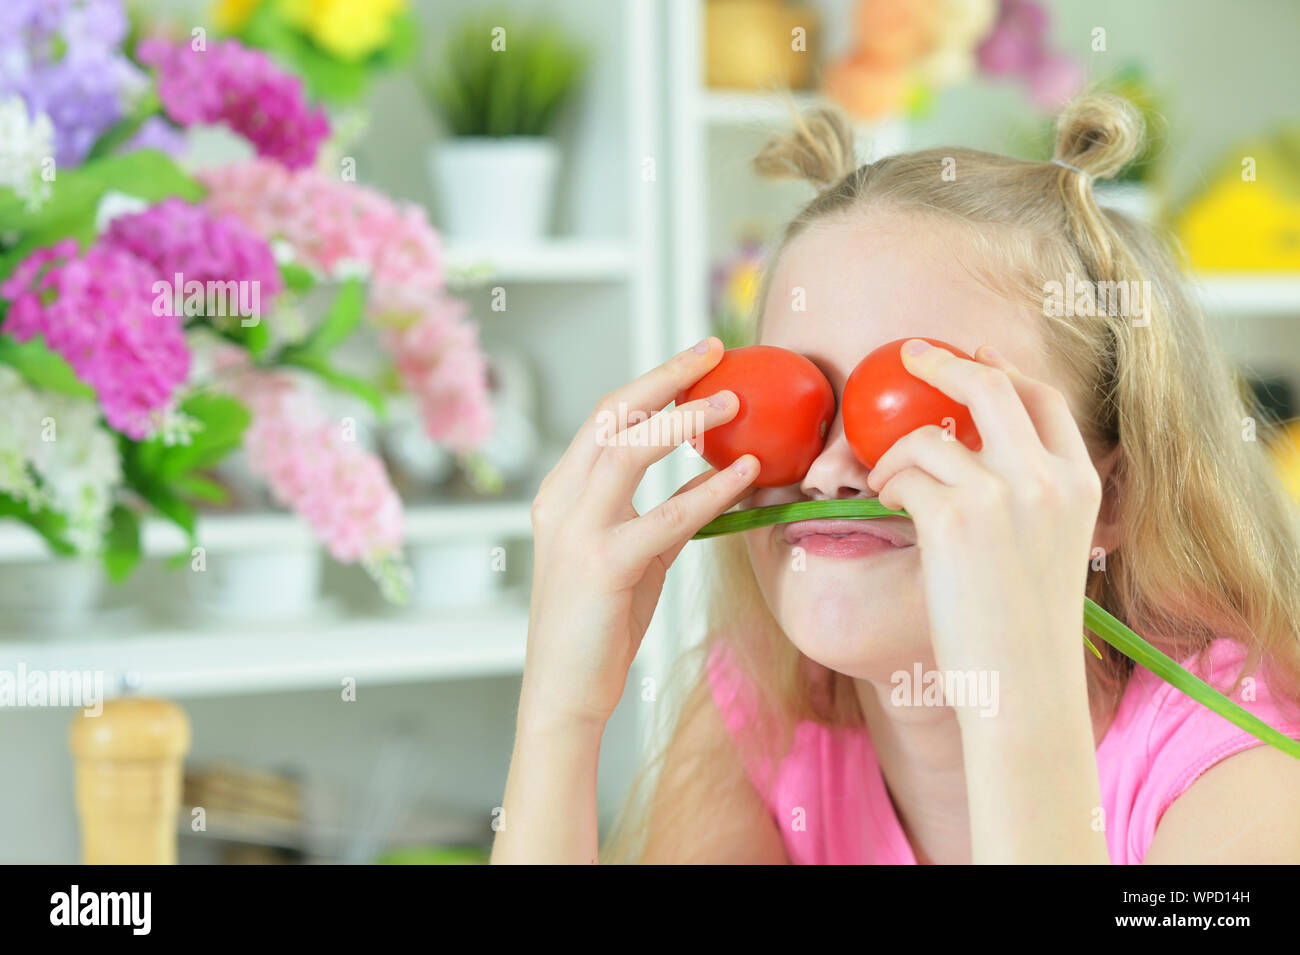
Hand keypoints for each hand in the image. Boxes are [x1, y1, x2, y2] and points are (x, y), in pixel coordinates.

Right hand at [522, 337, 758, 728]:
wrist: (565, 693)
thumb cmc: (599, 626)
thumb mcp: (631, 557)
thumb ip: (661, 515)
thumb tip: (715, 479)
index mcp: (562, 493)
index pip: (606, 416)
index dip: (653, 380)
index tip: (698, 357)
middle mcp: (561, 502)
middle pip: (612, 413)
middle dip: (665, 375)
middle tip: (715, 350)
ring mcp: (576, 532)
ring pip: (629, 450)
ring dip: (685, 418)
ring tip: (734, 401)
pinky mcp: (602, 567)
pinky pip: (665, 515)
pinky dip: (709, 489)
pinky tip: (745, 474)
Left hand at [865, 339, 1102, 721]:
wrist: (1023, 686)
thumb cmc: (1027, 630)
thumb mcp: (1055, 549)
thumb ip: (1035, 497)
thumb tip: (978, 451)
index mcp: (1079, 484)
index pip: (1044, 399)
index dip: (1004, 369)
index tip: (973, 355)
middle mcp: (1046, 479)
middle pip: (991, 386)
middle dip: (943, 362)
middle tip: (909, 354)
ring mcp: (1003, 495)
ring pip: (929, 436)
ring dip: (894, 454)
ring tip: (883, 484)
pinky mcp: (954, 520)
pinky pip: (903, 474)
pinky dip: (884, 483)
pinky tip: (883, 505)